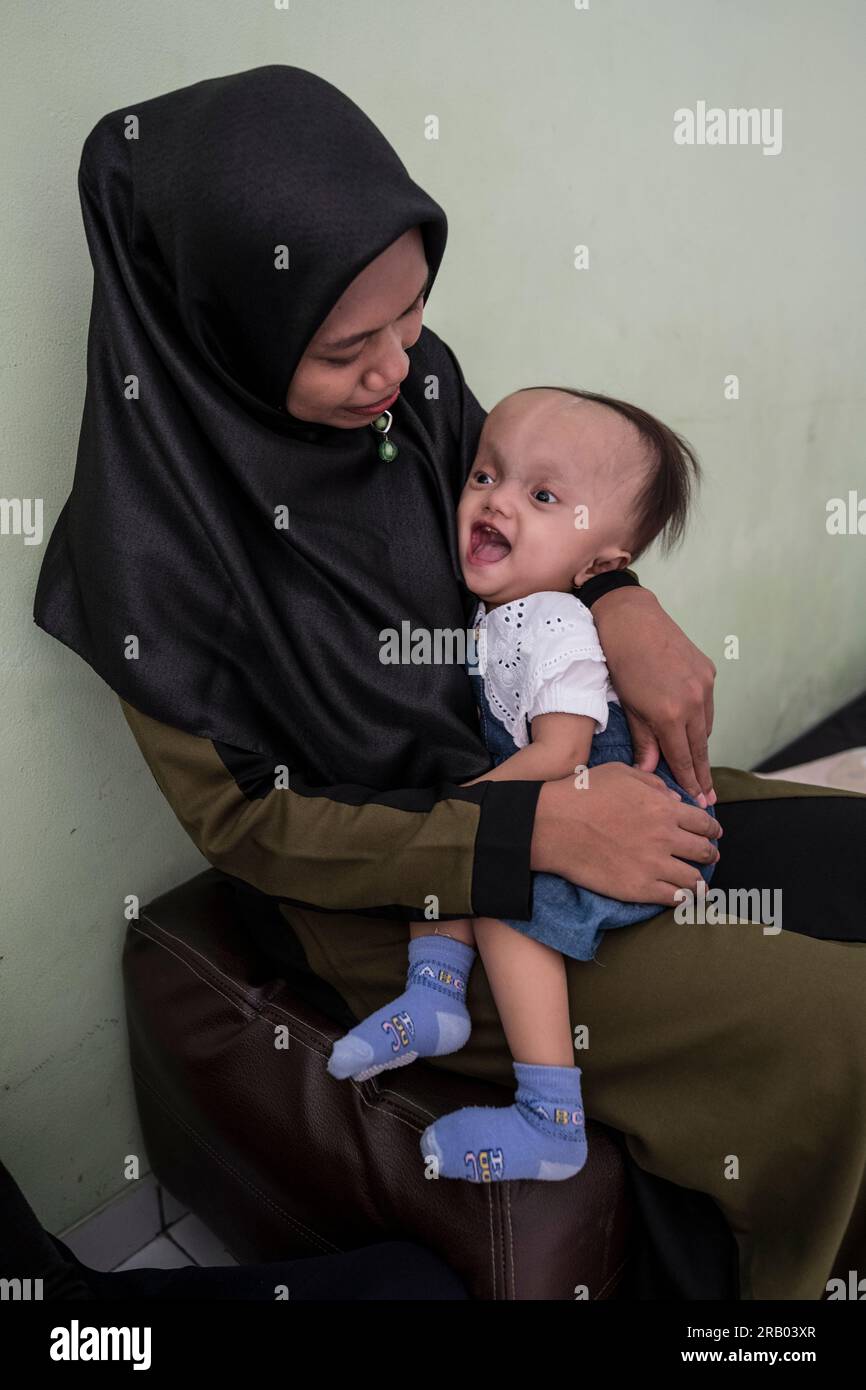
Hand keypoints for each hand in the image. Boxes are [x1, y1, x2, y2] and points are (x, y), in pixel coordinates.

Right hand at [531, 763, 721, 906]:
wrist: (553, 825)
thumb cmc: (582, 794)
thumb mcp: (621, 774)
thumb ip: (653, 785)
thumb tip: (675, 800)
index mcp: (663, 808)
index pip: (704, 822)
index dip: (712, 829)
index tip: (714, 834)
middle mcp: (665, 837)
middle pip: (704, 851)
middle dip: (710, 853)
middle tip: (709, 857)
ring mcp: (653, 865)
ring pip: (694, 878)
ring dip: (699, 880)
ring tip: (699, 884)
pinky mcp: (638, 888)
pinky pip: (673, 898)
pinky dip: (682, 898)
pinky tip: (681, 897)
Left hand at [591, 585, 716, 805]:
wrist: (631, 620)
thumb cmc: (621, 663)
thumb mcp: (629, 707)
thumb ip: (645, 741)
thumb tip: (650, 771)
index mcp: (670, 714)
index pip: (683, 758)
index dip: (691, 782)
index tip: (699, 801)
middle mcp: (694, 701)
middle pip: (701, 747)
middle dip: (703, 774)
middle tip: (709, 798)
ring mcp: (705, 685)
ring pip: (706, 727)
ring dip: (700, 746)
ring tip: (698, 767)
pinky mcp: (708, 671)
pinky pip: (708, 706)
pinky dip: (700, 720)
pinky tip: (692, 729)